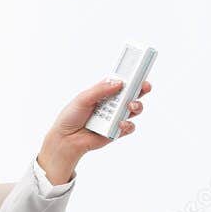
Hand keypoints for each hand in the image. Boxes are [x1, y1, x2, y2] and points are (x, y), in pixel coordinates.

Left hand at [36, 78, 152, 183]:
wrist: (66, 139)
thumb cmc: (70, 117)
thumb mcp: (83, 98)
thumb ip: (101, 90)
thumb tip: (119, 83)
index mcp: (104, 92)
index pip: (121, 82)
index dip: (132, 77)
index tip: (140, 71)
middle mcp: (112, 103)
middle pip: (132, 94)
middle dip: (141, 89)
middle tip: (145, 87)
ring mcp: (115, 117)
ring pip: (134, 109)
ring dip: (137, 106)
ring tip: (131, 106)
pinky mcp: (116, 131)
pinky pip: (129, 127)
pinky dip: (128, 125)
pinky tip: (121, 123)